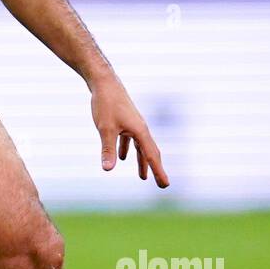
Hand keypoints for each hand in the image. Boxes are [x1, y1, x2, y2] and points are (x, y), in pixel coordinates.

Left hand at [90, 73, 168, 187]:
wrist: (104, 83)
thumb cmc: (106, 104)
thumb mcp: (105, 129)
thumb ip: (108, 149)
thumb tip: (108, 169)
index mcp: (140, 131)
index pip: (151, 156)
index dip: (158, 172)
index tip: (165, 185)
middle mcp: (140, 128)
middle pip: (151, 152)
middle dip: (155, 169)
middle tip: (162, 185)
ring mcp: (133, 124)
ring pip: (140, 147)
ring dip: (141, 162)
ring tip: (142, 177)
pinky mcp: (125, 121)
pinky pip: (130, 140)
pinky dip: (128, 149)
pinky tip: (122, 158)